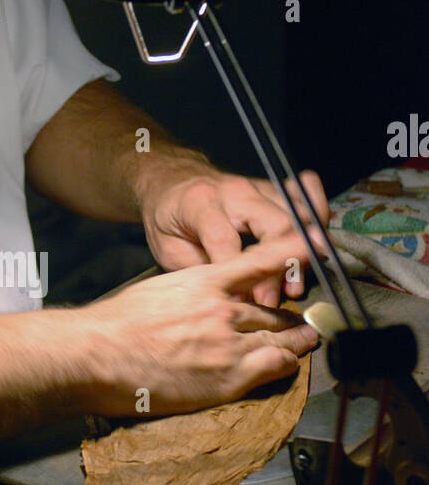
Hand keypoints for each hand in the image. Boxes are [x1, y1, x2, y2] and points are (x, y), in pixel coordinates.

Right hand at [83, 238, 318, 418]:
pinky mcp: (229, 378)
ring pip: (282, 338)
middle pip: (273, 309)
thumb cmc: (115, 326)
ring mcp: (229, 344)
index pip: (260, 261)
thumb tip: (196, 304)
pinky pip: (276, 367)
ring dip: (298, 340)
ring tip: (306, 341)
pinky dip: (289, 364)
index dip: (293, 252)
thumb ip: (188, 294)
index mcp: (203, 282)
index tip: (314, 247)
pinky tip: (291, 364)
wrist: (97, 355)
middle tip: (303, 318)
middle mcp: (223, 308)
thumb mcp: (156, 292)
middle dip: (290, 315)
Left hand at [141, 156, 329, 306]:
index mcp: (201, 203)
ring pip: (297, 211)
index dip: (239, 275)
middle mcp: (235, 191)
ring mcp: (257, 186)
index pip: (227, 240)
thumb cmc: (168, 219)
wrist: (171, 181)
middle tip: (277, 298)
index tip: (247, 303)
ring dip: (305, 249)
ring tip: (297, 283)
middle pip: (274, 225)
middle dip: (280, 266)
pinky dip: (318, 215)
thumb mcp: (167, 248)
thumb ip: (199, 269)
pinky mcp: (271, 187)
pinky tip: (317, 244)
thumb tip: (233, 298)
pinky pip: (305, 191)